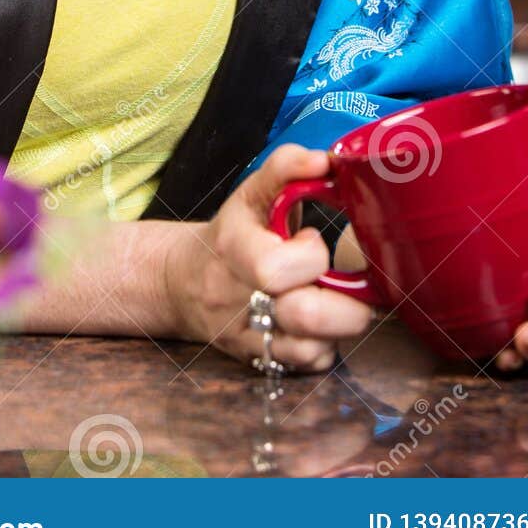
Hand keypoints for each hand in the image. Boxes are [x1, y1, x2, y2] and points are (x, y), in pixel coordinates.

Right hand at [163, 144, 372, 371]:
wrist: (185, 283)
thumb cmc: (232, 233)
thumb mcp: (251, 192)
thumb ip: (286, 167)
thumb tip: (326, 162)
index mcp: (233, 251)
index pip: (274, 267)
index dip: (310, 254)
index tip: (311, 239)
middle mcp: (237, 302)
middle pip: (304, 316)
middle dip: (342, 298)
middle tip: (342, 280)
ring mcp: (249, 339)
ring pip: (311, 349)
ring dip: (339, 324)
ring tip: (336, 300)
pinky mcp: (262, 363)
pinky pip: (309, 365)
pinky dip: (326, 346)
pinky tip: (321, 323)